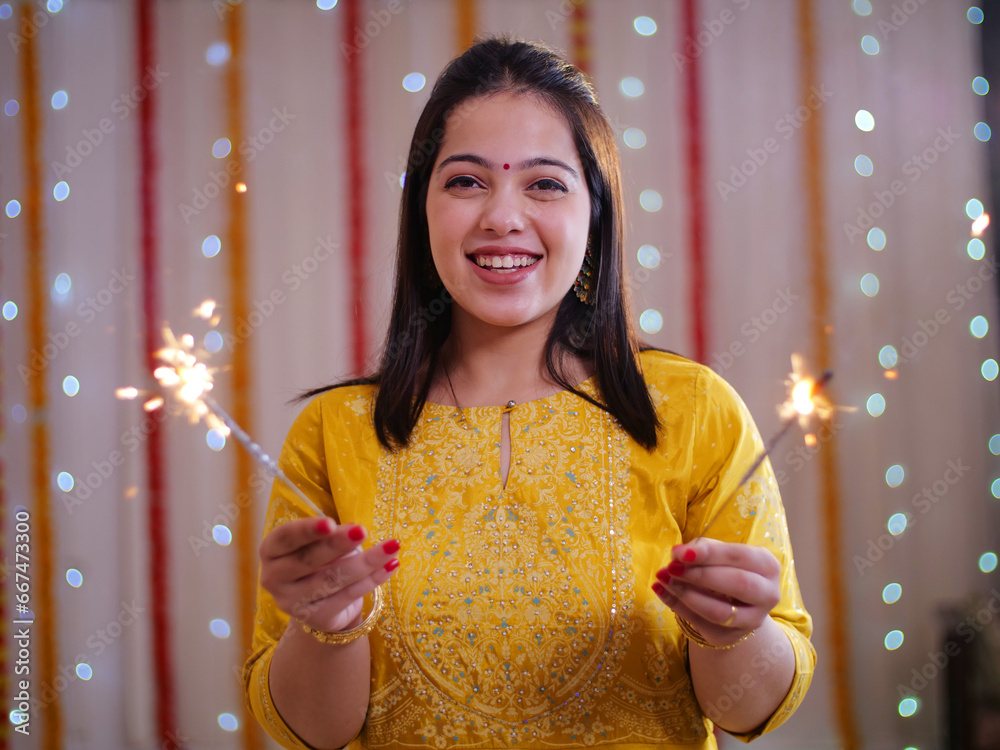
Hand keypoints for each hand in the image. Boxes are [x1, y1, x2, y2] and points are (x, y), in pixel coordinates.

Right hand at [259, 517, 399, 632]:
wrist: (321, 603)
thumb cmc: (319, 560)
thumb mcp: (320, 543)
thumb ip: (330, 537)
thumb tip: (354, 532)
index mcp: (270, 551)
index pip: (285, 538)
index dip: (308, 530)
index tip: (331, 522)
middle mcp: (274, 578)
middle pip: (309, 560)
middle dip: (338, 544)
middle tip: (363, 531)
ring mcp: (292, 602)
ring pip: (333, 579)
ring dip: (366, 561)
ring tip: (392, 546)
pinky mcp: (315, 618)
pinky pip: (348, 596)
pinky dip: (373, 579)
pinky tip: (391, 565)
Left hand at [650, 538, 779, 646]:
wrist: (735, 604)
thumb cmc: (726, 569)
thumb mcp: (719, 555)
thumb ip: (701, 550)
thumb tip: (678, 555)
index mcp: (767, 566)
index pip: (739, 556)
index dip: (709, 553)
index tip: (680, 552)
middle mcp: (767, 594)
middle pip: (738, 584)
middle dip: (700, 575)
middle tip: (672, 567)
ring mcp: (752, 620)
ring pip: (720, 611)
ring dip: (687, 594)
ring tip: (663, 579)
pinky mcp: (730, 636)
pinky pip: (701, 623)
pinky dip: (676, 606)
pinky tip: (660, 590)